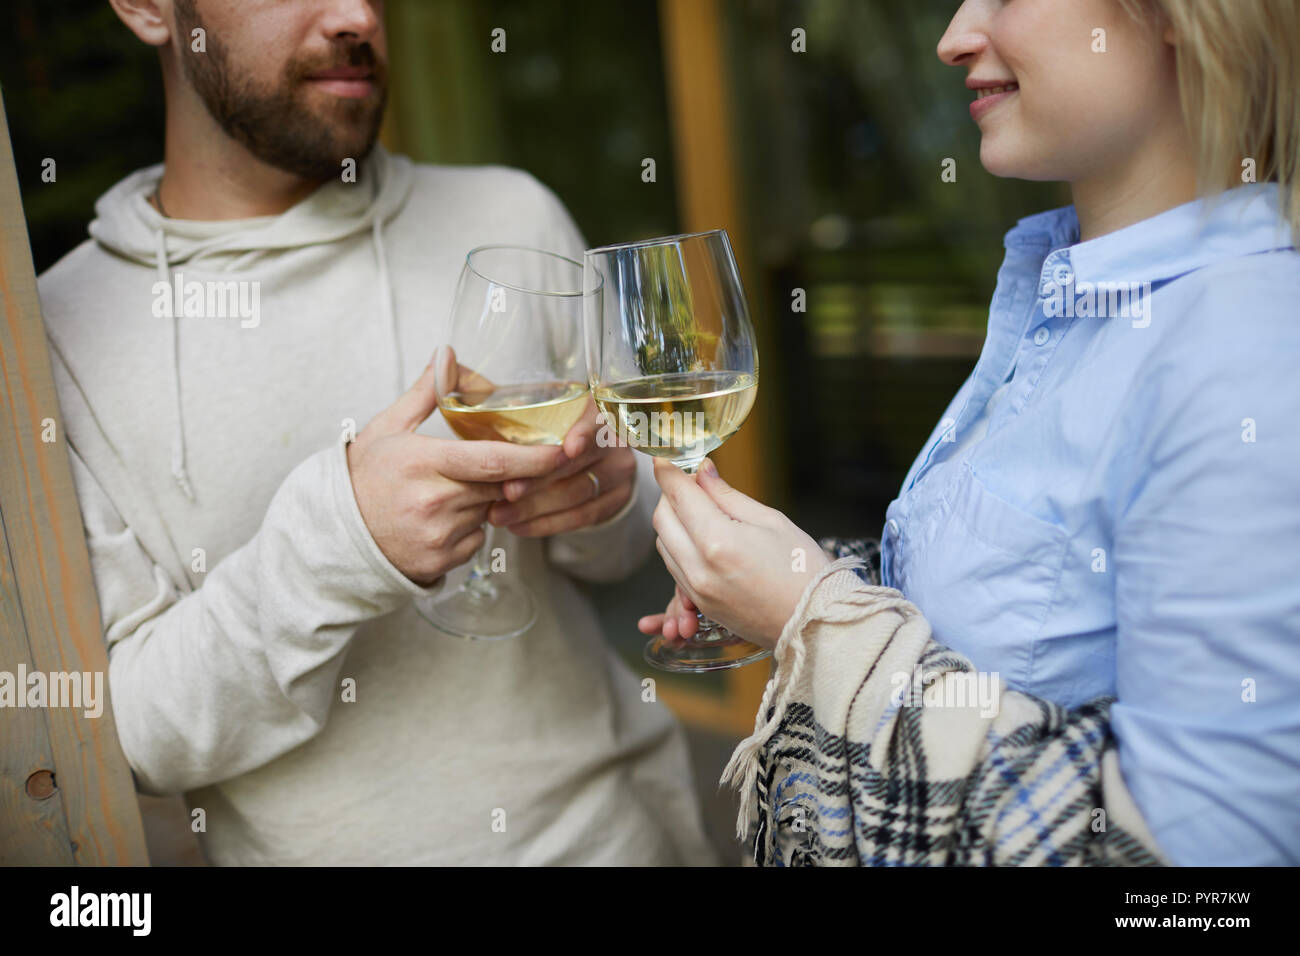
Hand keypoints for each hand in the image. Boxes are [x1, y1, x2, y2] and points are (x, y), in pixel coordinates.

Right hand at [345, 357, 568, 585]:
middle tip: (510, 464)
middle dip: (512, 475)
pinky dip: (472, 526)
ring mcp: (438, 535)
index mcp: (422, 462)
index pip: (493, 461)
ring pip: (490, 511)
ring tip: (452, 491)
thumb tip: (448, 353)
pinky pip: (478, 539)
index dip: (534, 458)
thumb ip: (426, 392)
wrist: (335, 535)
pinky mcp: (441, 561)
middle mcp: (433, 501)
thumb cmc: (364, 477)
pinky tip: (444, 517)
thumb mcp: (388, 428)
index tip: (561, 450)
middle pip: (500, 485)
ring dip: (487, 499)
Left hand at [485, 398, 637, 536]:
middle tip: (507, 491)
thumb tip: (506, 408)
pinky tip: (519, 526)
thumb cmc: (558, 433)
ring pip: (576, 494)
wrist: (595, 460)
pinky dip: (546, 524)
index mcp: (599, 413)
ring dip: (534, 507)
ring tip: (501, 514)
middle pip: (577, 464)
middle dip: (538, 480)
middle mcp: (616, 441)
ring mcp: (619, 472)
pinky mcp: (616, 500)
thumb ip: (532, 415)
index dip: (584, 433)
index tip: (569, 448)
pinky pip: (580, 516)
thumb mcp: (549, 417)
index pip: (595, 421)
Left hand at [646, 457, 830, 648]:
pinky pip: (674, 568)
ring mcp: (697, 590)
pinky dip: (679, 548)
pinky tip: (701, 540)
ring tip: (699, 510)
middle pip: (662, 519)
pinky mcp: (701, 604)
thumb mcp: (771, 521)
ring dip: (673, 522)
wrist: (815, 623)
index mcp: (718, 540)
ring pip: (663, 544)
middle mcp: (699, 567)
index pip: (679, 495)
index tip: (664, 457)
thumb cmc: (803, 569)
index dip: (668, 471)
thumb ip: (728, 495)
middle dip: (669, 495)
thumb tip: (703, 471)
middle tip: (689, 483)